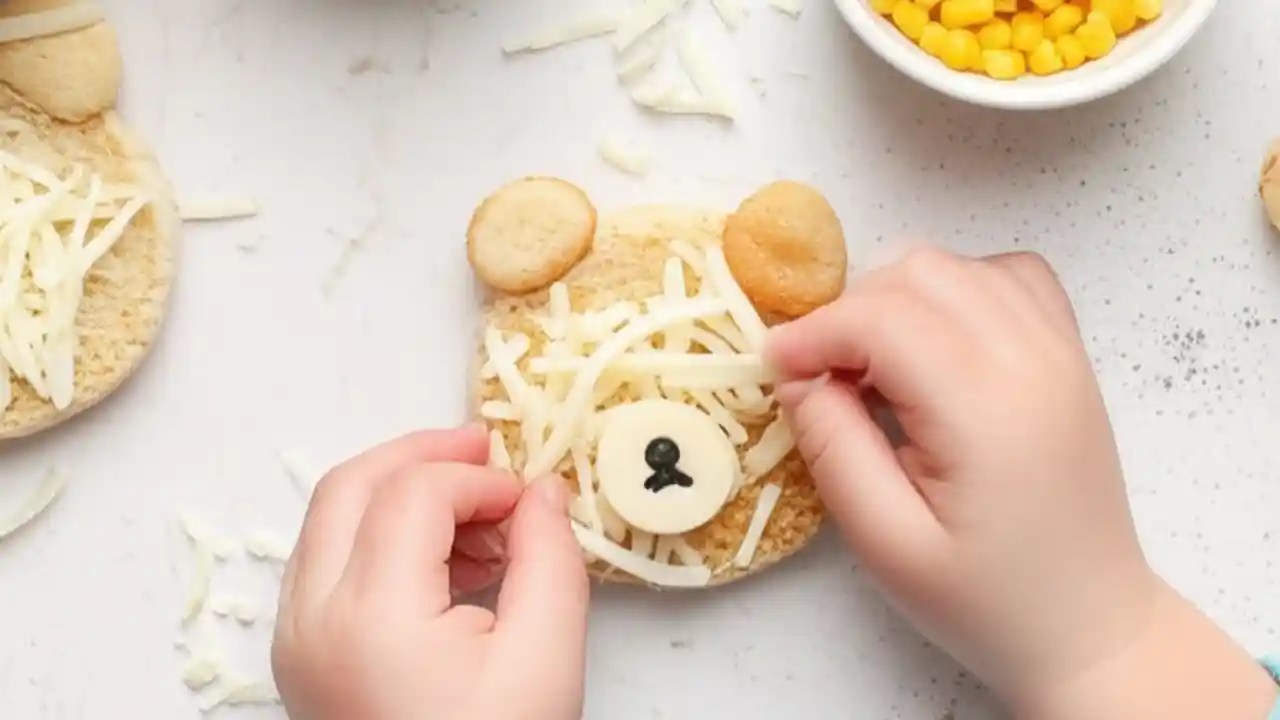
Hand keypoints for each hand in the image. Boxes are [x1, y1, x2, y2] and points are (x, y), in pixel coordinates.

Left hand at [271, 426, 588, 719]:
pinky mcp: (301, 655)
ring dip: (401, 493)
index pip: (414, 494)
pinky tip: (445, 559)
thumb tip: (544, 490)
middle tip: (487, 452)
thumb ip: (551, 559)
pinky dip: (381, 536)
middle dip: (423, 456)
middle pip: (350, 485)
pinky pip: (328, 562)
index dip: (479, 478)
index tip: (531, 500)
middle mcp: (310, 617)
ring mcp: (295, 638)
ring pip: (330, 517)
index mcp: (367, 616)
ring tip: (480, 519)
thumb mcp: (544, 659)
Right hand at [767, 248, 1275, 717]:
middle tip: (822, 376)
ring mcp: (1060, 348)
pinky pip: (1007, 275)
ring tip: (874, 364)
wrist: (1089, 626)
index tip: (775, 368)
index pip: (880, 317)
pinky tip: (935, 342)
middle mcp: (1031, 357)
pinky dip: (956, 288)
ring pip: (957, 264)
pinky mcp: (1070, 354)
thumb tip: (797, 373)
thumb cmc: (983, 599)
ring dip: (897, 296)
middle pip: (916, 273)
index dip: (814, 332)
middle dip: (850, 311)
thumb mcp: (886, 542)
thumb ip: (833, 447)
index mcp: (984, 407)